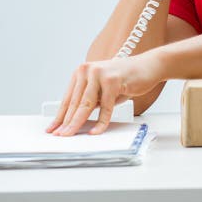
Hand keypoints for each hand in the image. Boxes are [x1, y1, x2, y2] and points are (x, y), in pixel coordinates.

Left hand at [45, 52, 162, 135]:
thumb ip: (91, 101)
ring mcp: (100, 74)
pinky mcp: (113, 80)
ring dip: (77, 122)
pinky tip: (95, 131)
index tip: (53, 128)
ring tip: (71, 134)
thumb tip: (76, 121)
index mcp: (82, 71)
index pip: (68, 98)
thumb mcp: (103, 89)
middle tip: (60, 135)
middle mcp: (88, 70)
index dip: (60, 116)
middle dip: (67, 122)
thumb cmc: (126, 78)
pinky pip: (106, 106)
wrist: (148, 65)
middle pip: (74, 102)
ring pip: (86, 104)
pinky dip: (101, 121)